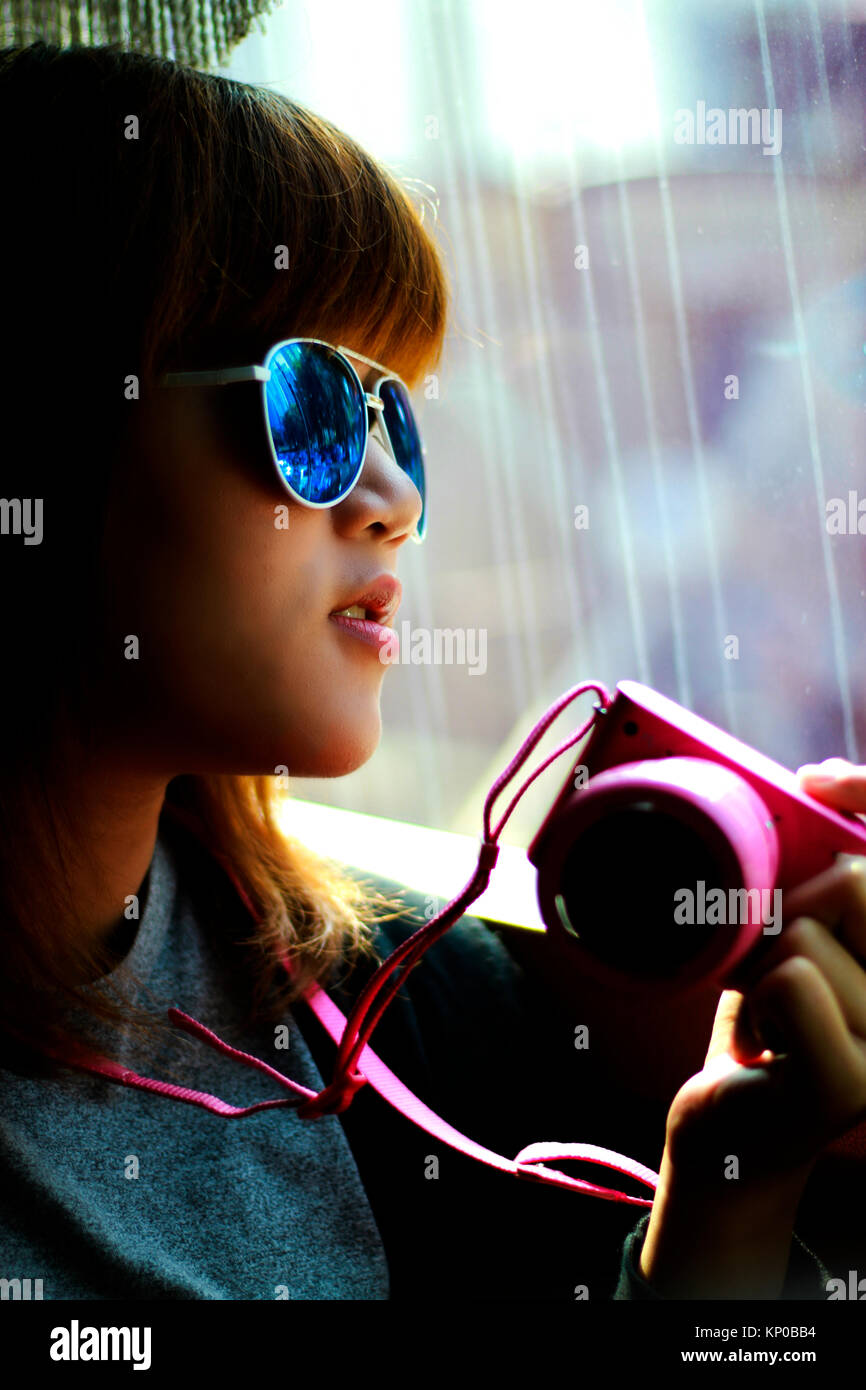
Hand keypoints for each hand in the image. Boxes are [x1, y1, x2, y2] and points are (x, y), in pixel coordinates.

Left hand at [638, 761, 865, 1295]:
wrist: (735, 1118)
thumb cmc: (773, 1011)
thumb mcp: (803, 925)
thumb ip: (826, 867)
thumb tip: (821, 781)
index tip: (818, 784)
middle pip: (855, 880)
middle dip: (793, 905)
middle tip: (776, 957)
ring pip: (804, 934)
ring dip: (761, 966)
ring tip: (773, 1010)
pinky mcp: (852, 1085)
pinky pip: (789, 980)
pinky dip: (755, 997)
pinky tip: (768, 1042)